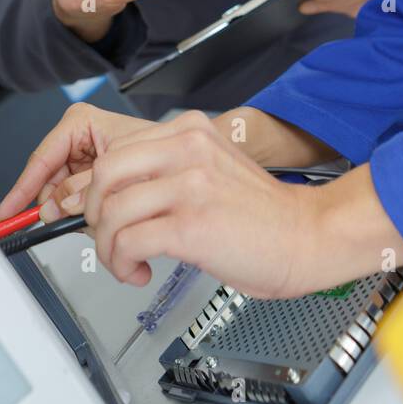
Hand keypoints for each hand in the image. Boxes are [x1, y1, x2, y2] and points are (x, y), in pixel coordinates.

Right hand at [0, 103, 153, 222]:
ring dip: (71, 213)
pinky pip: (76, 200)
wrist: (186, 160)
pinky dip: (83, 214)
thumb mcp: (116, 169)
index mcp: (80, 123)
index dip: (21, 190)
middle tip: (58, 223)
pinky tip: (95, 217)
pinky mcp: (95, 176)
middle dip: (52, 206)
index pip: (41, 159)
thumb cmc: (161, 151)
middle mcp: (80, 138)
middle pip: (49, 180)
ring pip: (62, 195)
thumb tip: (56, 207)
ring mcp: (86, 158)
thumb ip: (83, 188)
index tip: (6, 213)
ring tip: (93, 218)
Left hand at [57, 111, 320, 296]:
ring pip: (110, 212)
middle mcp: (188, 150)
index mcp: (191, 131)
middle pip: (104, 174)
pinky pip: (128, 242)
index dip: (99, 189)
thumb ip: (170, 169)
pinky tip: (139, 272)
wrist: (308, 237)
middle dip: (94, 213)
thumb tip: (118, 193)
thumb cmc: (263, 215)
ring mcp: (190, 186)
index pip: (117, 150)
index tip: (101, 212)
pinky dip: (122, 264)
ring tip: (126, 261)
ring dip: (107, 247)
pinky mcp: (191, 226)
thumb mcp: (213, 169)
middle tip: (107, 236)